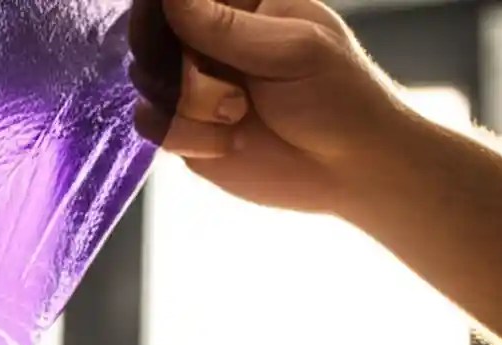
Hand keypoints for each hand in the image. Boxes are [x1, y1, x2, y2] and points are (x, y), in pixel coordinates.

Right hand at [131, 0, 413, 211]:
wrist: (350, 171)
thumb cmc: (339, 98)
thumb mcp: (291, 51)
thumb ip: (225, 27)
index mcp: (241, 7)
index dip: (160, 10)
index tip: (172, 29)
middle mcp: (210, 43)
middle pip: (154, 37)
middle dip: (181, 66)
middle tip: (224, 85)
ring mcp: (196, 86)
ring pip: (150, 83)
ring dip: (192, 104)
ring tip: (238, 114)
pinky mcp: (187, 130)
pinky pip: (152, 123)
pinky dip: (186, 136)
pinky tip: (227, 143)